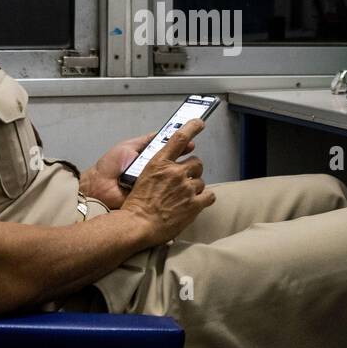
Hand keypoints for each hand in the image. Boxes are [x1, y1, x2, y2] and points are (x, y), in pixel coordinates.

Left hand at [79, 129, 194, 209]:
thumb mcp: (130, 146)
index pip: (173, 153)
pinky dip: (174, 192)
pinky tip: (181, 187)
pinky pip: (167, 196)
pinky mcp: (152, 200)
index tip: (192, 144)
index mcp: (151, 161)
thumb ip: (147, 140)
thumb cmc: (111, 165)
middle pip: (178, 168)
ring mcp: (156, 188)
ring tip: (187, 170)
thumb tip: (165, 132)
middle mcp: (156, 174)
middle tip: (191, 155)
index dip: (183, 148)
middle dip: (186, 161)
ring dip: (182, 177)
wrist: (99, 185)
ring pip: (176, 182)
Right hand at [121, 119, 213, 245]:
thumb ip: (159, 168)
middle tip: (184, 182)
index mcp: (160, 163)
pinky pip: (210, 196)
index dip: (192, 127)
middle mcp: (175, 172)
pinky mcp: (194, 204)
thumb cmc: (137, 204)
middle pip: (196, 163)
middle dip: (192, 171)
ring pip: (201, 181)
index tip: (199, 122)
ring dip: (195, 187)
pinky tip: (196, 203)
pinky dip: (205, 198)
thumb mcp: (143, 177)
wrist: (138, 225)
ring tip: (183, 198)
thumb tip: (172, 165)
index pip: (180, 138)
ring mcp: (186, 188)